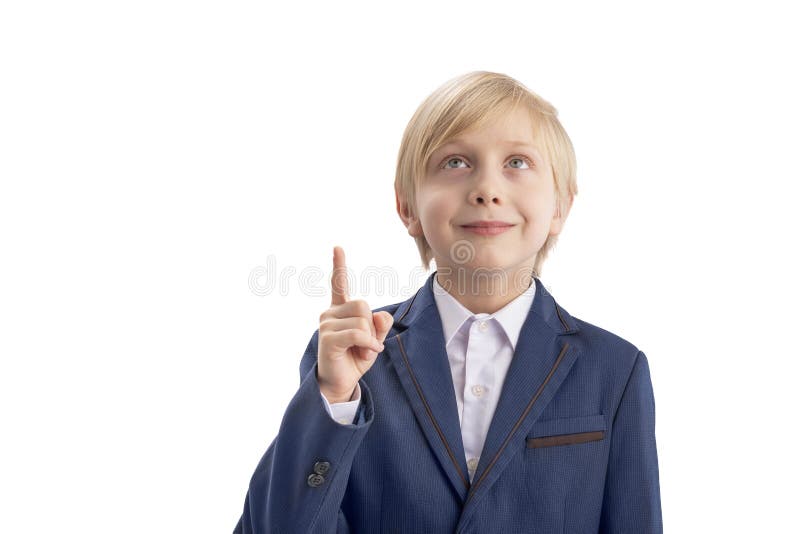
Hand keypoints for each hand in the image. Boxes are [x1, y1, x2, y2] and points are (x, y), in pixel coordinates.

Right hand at [317, 246, 393, 403]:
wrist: (341, 383)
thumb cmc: (355, 359)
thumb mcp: (374, 340)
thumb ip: (380, 326)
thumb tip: (380, 315)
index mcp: (340, 310)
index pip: (339, 284)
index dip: (338, 265)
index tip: (337, 247)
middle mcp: (330, 313)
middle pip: (363, 305)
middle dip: (372, 326)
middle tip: (368, 343)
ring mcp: (326, 323)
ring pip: (362, 320)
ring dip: (370, 338)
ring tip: (362, 350)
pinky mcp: (327, 337)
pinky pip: (357, 332)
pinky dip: (367, 343)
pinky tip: (366, 352)